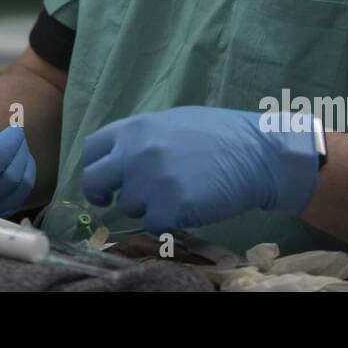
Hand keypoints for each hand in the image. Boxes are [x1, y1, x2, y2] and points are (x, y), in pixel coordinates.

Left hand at [80, 106, 318, 233]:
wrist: (256, 153)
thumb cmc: (218, 134)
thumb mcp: (171, 122)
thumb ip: (140, 138)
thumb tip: (118, 159)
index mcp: (134, 128)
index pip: (91, 149)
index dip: (95, 167)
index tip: (103, 180)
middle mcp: (135, 153)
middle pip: (95, 182)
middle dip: (103, 194)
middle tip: (114, 201)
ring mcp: (151, 182)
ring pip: (128, 207)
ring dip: (146, 207)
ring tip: (174, 194)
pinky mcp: (170, 208)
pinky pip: (154, 225)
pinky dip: (167, 222)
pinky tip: (187, 208)